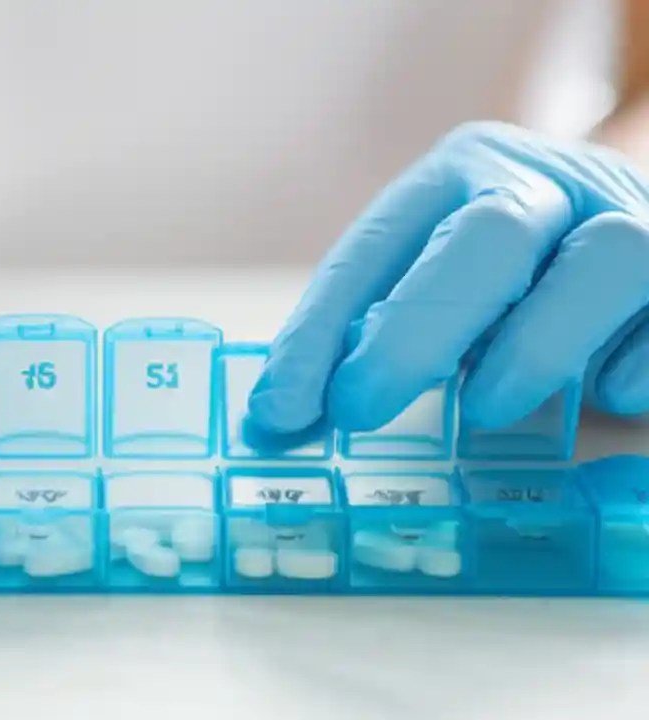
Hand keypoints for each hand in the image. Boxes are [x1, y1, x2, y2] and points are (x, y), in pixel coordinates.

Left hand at [249, 121, 648, 435]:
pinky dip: (632, 367)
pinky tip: (604, 394)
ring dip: (535, 346)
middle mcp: (551, 180)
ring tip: (487, 406)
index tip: (279, 410)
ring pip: (605, 259)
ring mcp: (634, 215)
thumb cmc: (518, 278)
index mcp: (463, 173)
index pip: (378, 248)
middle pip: (488, 235)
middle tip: (360, 408)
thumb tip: (275, 423)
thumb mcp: (437, 288)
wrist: (638, 229)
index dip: (320, 332)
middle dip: (415, 331)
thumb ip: (366, 340)